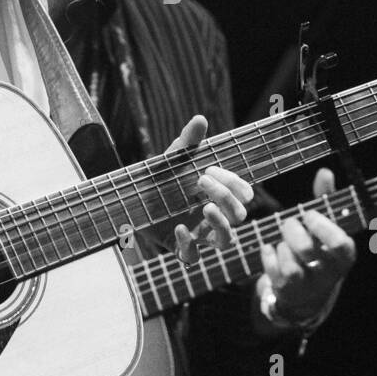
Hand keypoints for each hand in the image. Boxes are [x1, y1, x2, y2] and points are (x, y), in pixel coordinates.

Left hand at [167, 114, 254, 263]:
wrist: (132, 198)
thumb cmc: (162, 178)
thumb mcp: (174, 159)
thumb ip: (188, 141)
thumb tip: (200, 118)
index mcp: (218, 195)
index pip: (244, 194)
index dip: (235, 184)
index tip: (210, 168)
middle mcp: (214, 216)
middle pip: (239, 216)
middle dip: (226, 197)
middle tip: (201, 179)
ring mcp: (200, 234)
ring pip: (227, 241)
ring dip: (221, 224)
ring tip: (205, 207)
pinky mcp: (180, 247)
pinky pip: (194, 257)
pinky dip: (189, 245)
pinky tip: (178, 227)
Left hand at [259, 167, 355, 322]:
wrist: (308, 293)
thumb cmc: (319, 248)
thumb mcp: (326, 226)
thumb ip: (326, 199)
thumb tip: (325, 172)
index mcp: (344, 255)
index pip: (339, 244)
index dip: (321, 226)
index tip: (308, 214)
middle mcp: (329, 273)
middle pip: (306, 250)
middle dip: (292, 230)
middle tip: (289, 223)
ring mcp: (308, 285)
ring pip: (290, 265)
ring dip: (281, 246)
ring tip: (283, 242)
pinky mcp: (287, 292)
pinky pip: (273, 271)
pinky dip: (268, 255)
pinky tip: (269, 248)